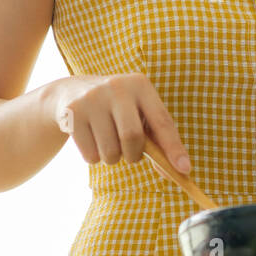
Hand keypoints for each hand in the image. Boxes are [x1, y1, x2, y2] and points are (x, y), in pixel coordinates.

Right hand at [46, 73, 191, 177]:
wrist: (72, 92)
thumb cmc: (118, 109)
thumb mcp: (139, 112)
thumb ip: (158, 138)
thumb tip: (179, 170)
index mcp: (141, 85)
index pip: (162, 121)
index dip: (174, 148)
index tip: (184, 170)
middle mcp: (117, 87)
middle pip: (132, 137)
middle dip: (134, 155)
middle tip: (131, 155)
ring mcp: (92, 99)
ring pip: (110, 150)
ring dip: (113, 158)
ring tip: (109, 145)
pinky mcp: (72, 113)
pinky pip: (90, 154)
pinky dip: (95, 158)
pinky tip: (91, 140)